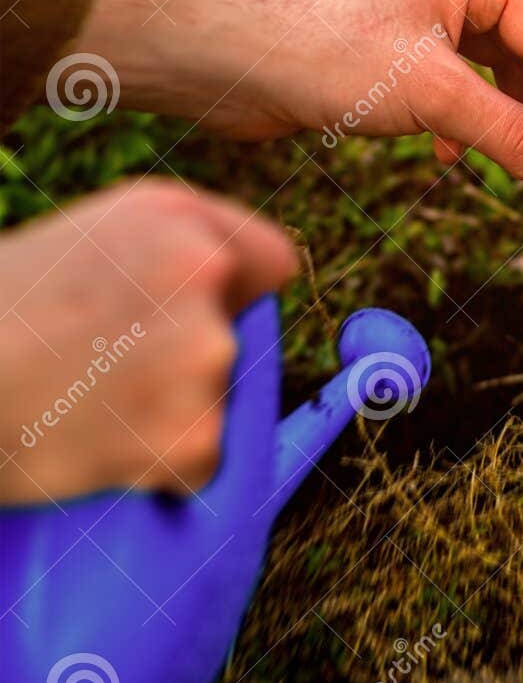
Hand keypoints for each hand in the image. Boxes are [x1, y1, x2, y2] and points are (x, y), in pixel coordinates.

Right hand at [0, 180, 295, 503]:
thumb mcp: (89, 235)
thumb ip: (174, 246)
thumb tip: (237, 281)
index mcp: (178, 216)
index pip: (272, 262)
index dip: (230, 295)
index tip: (186, 316)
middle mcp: (204, 272)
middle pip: (243, 338)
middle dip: (192, 356)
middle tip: (107, 367)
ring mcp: (205, 356)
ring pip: (220, 400)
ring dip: (173, 412)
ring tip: (92, 402)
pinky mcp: (195, 437)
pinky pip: (198, 460)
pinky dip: (157, 466)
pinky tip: (96, 442)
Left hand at [78, 0, 522, 192]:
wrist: (226, 55)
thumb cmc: (321, 49)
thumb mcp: (432, 96)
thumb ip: (511, 135)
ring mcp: (433, 10)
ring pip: (499, 79)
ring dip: (507, 127)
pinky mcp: (406, 47)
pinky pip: (462, 90)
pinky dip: (465, 127)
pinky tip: (448, 158)